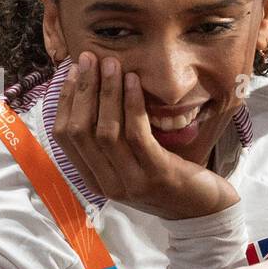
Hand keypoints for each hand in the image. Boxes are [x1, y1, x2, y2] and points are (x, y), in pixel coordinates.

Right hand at [54, 51, 239, 219]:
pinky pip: (137, 134)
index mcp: (94, 179)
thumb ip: (109, 139)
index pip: (65, 137)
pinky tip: (133, 82)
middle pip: (81, 132)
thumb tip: (90, 90)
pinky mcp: (157, 175)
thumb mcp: (130, 161)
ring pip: (106, 132)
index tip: (71, 71)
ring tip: (111, 64)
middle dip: (83, 91)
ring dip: (107, 93)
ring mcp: (131, 182)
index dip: (65, 101)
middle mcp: (107, 184)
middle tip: (88, 60)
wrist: (202, 208)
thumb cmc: (165, 176)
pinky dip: (132, 104)